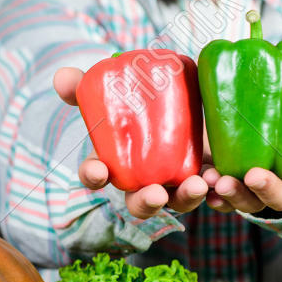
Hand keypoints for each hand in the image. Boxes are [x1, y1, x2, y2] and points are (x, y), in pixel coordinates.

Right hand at [54, 66, 209, 217]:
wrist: (188, 95)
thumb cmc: (142, 99)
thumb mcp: (116, 87)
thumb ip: (86, 83)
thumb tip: (61, 78)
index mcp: (116, 161)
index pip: (96, 175)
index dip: (93, 175)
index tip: (97, 171)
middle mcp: (144, 181)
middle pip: (139, 203)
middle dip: (146, 203)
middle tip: (155, 194)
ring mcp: (175, 184)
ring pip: (178, 202)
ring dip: (186, 199)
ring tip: (198, 185)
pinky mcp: (205, 179)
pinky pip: (211, 193)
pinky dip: (216, 190)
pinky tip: (219, 181)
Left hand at [204, 86, 281, 214]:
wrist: (259, 113)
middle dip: (269, 188)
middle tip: (255, 175)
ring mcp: (256, 189)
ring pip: (249, 202)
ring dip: (236, 195)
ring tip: (220, 182)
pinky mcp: (229, 186)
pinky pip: (222, 200)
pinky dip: (213, 196)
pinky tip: (205, 187)